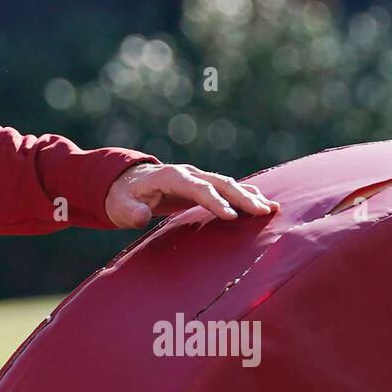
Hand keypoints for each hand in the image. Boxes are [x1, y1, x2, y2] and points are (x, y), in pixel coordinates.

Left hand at [104, 162, 279, 228]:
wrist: (127, 181)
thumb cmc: (123, 196)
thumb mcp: (119, 205)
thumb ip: (130, 211)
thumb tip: (140, 218)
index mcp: (170, 177)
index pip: (196, 188)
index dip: (213, 200)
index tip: (231, 215)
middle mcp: (188, 173)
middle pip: (219, 183)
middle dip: (242, 197)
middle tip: (264, 212)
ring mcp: (197, 178)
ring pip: (228, 184)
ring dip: (250, 195)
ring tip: (272, 209)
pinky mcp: (203, 186)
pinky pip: (228, 189)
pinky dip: (247, 195)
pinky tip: (266, 205)